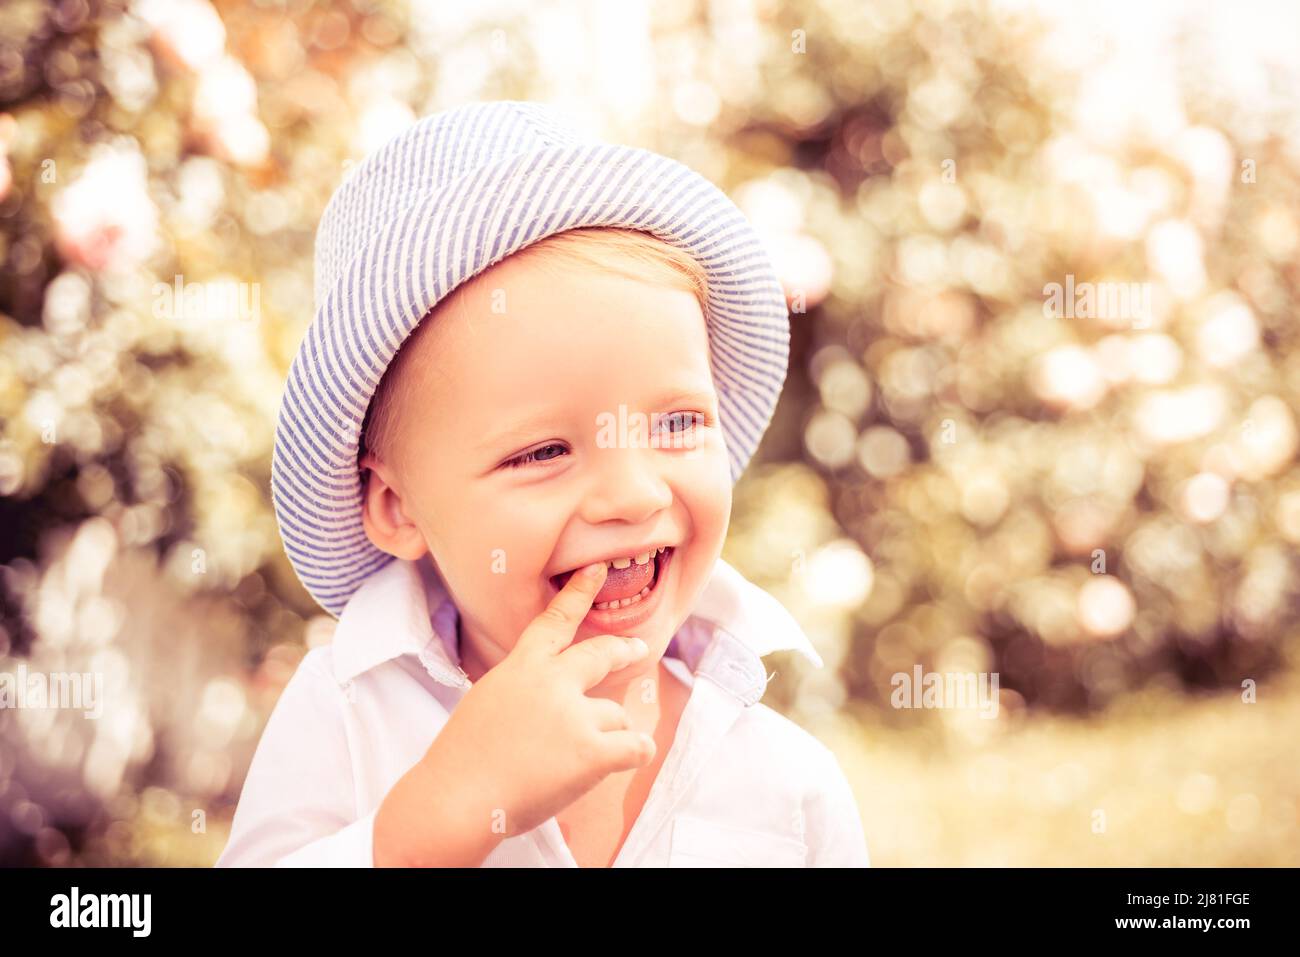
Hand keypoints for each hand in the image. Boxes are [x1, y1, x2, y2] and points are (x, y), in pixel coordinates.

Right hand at [373, 562, 654, 865]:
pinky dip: (636, 752)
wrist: (455, 800)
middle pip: (601, 654)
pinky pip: (635, 746)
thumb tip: (559, 695)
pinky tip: (629, 757)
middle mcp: (552, 683)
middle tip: (636, 647)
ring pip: (615, 715)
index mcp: (522, 667)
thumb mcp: (487, 701)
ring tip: (572, 760)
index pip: (554, 621)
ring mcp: (574, 716)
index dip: (579, 593)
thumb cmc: (463, 759)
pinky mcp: (592, 753)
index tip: (596, 570)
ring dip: (606, 734)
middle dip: (623, 649)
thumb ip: (525, 688)